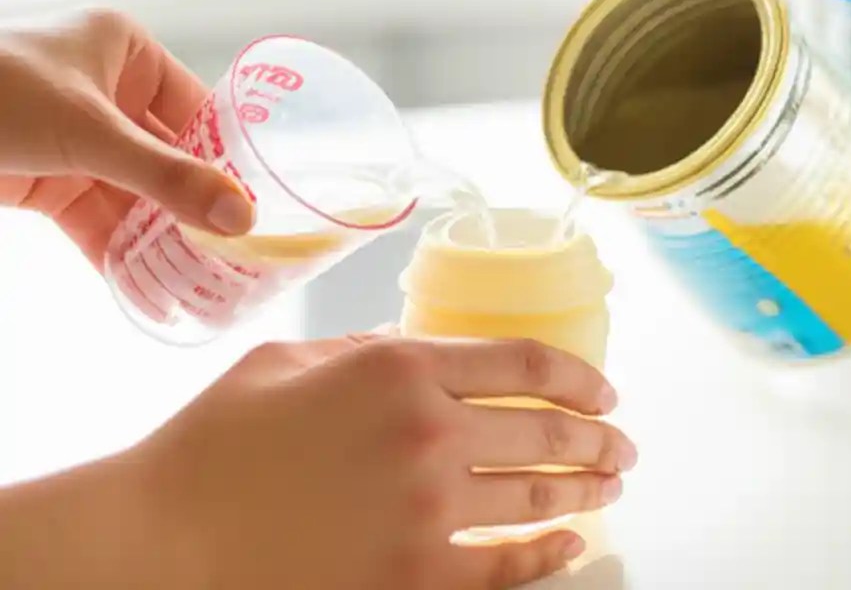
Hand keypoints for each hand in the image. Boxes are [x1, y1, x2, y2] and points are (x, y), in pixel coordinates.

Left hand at [0, 9, 254, 269]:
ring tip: (201, 287)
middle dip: (197, 211)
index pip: (200, 109)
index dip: (231, 160)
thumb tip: (241, 217)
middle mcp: (107, 90)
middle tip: (239, 257)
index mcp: (125, 50)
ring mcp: (77, 138)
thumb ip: (167, 179)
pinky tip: (147, 291)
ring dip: (161, 241)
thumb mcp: (91, 134)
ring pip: (136, 196)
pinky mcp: (47, 180)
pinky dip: (119, 254)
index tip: (264, 207)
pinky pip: (97, 220)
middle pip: (171, 160)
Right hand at [133, 334, 634, 589]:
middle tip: (622, 445)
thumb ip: (367, 349)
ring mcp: (427, 511)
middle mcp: (429, 433)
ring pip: (539, 495)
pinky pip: (507, 567)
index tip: (603, 391)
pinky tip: (572, 545)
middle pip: (547, 430)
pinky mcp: (415, 578)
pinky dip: (551, 556)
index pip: (524, 363)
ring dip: (588, 489)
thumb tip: (418, 346)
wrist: (165, 536)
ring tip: (611, 486)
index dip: (580, 377)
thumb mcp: (291, 361)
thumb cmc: (216, 442)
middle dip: (598, 437)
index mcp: (401, 368)